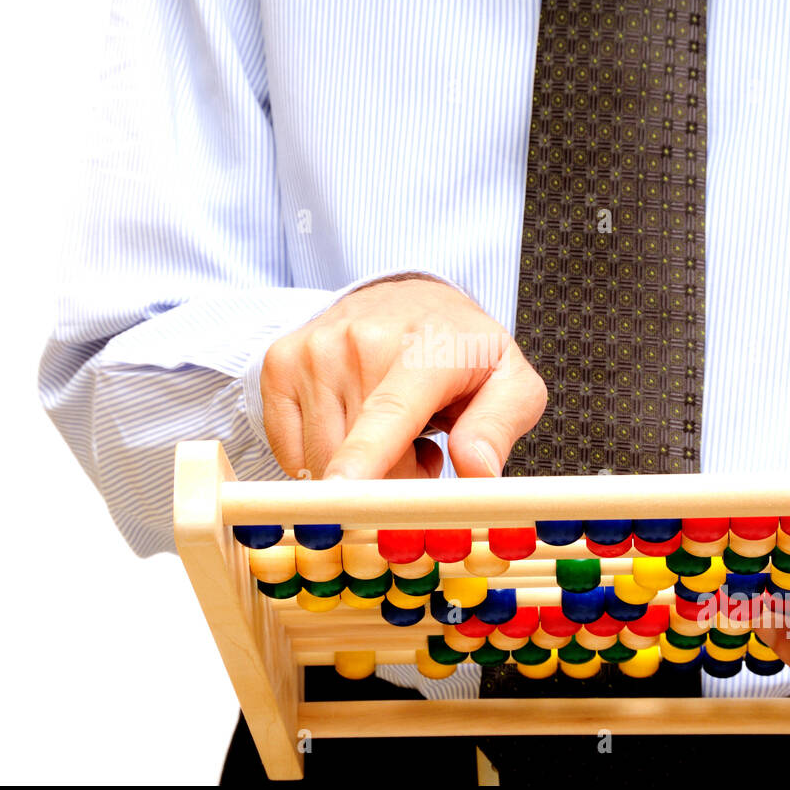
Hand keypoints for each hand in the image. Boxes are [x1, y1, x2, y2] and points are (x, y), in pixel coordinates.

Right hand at [259, 277, 546, 479]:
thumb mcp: (510, 383)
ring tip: (394, 434)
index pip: (390, 410)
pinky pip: (292, 453)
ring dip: (360, 474)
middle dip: (394, 482)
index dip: (366, 454)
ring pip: (321, 461)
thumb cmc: (464, 352)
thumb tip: (477, 470)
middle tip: (424, 453)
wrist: (413, 301)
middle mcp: (359, 341)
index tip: (344, 489)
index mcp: (424, 348)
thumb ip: (499, 426)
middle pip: (359, 459)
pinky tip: (356, 427)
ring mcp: (313, 351)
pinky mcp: (279, 365)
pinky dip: (323, 457)